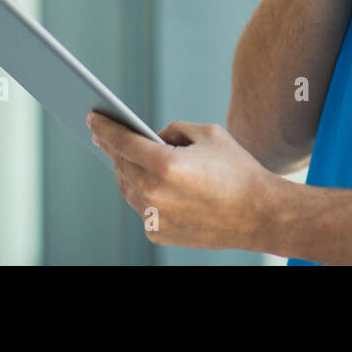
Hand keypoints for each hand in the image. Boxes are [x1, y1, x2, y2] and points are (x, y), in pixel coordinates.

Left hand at [87, 112, 286, 252]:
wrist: (259, 214)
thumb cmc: (237, 169)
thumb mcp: (207, 134)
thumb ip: (174, 130)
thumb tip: (152, 136)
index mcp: (165, 164)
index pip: (123, 141)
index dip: (105, 127)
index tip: (92, 117)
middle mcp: (154, 194)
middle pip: (122, 165)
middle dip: (112, 148)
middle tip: (104, 135)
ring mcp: (154, 218)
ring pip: (127, 189)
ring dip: (124, 171)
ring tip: (121, 157)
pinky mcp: (158, 234)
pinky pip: (141, 208)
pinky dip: (141, 193)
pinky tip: (143, 181)